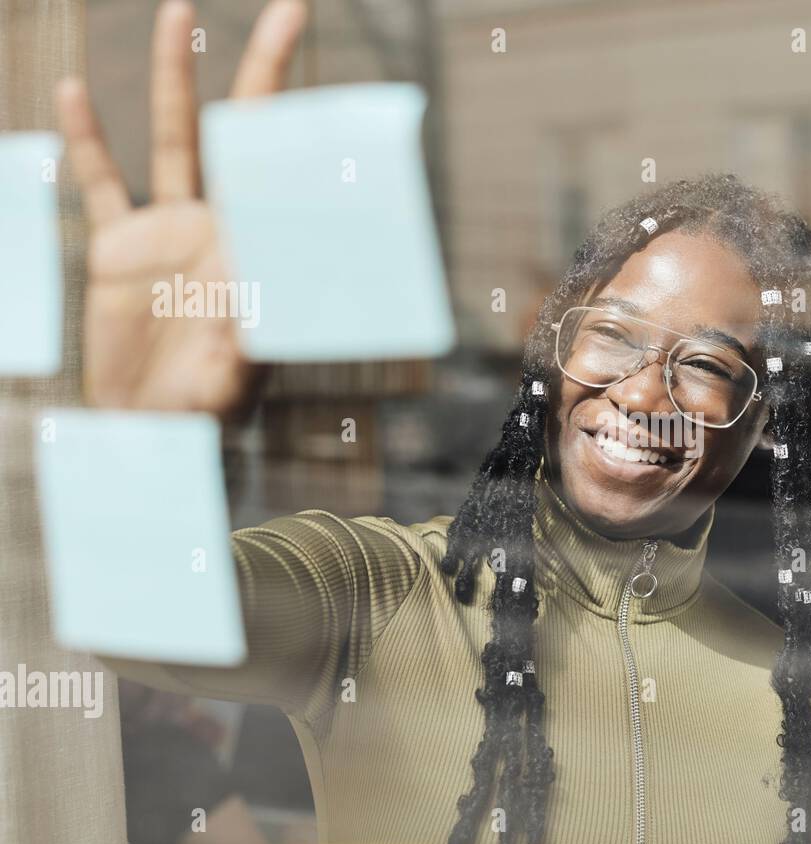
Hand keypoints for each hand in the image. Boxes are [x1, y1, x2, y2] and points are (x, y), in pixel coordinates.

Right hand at [56, 0, 307, 415]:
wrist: (146, 430)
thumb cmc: (204, 412)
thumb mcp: (232, 379)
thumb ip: (245, 338)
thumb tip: (255, 294)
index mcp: (258, 253)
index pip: (287, 176)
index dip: (307, 129)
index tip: (334, 82)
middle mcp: (219, 227)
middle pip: (241, 133)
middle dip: (263, 71)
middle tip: (291, 6)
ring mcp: (167, 230)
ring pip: (173, 137)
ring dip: (173, 77)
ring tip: (176, 10)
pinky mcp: (117, 246)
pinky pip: (99, 181)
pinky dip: (86, 139)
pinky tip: (73, 91)